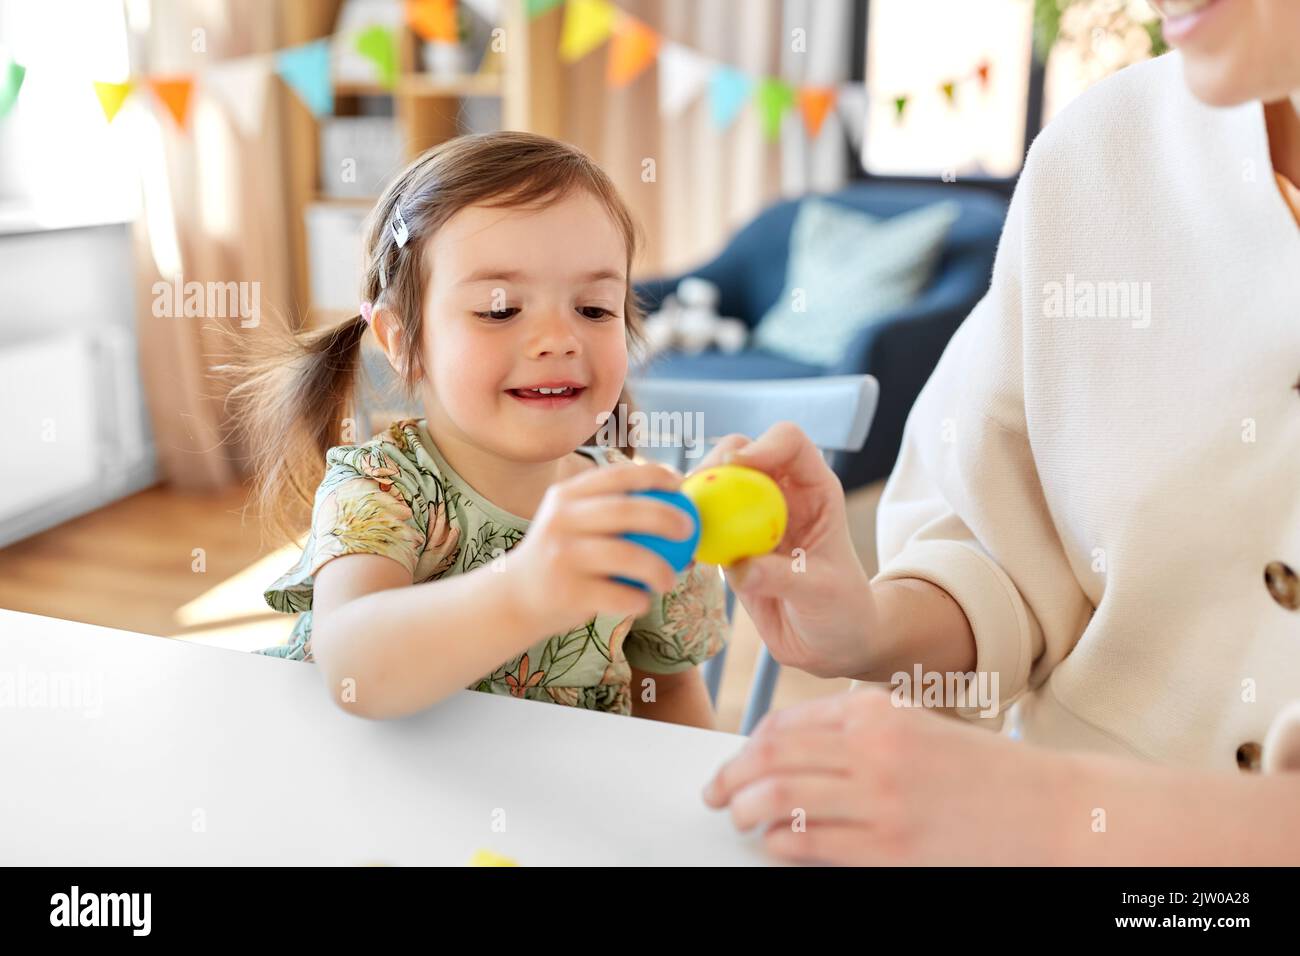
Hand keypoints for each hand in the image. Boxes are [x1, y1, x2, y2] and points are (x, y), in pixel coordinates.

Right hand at [503, 461, 695, 635]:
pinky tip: (643, 601)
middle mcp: (562, 520)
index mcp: (567, 495)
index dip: (655, 475)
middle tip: (689, 531)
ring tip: (670, 580)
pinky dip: (637, 599)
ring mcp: (563, 555)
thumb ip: (611, 509)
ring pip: (627, 555)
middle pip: (626, 511)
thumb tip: (677, 505)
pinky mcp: (567, 590)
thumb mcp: (573, 522)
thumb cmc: (562, 556)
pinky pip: (618, 594)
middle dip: (666, 517)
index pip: (618, 476)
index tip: (680, 486)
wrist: (516, 596)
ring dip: (659, 569)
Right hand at [693, 422, 875, 678]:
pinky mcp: (728, 543)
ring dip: (693, 499)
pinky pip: (700, 527)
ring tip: (683, 529)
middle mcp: (779, 493)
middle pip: (738, 453)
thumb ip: (785, 577)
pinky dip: (686, 533)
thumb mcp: (823, 593)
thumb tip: (741, 566)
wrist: (826, 643)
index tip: (737, 467)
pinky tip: (684, 556)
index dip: (762, 445)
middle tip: (694, 495)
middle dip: (713, 464)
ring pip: (712, 486)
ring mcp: (750, 517)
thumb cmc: (841, 611)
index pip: (789, 443)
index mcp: (814, 488)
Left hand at [701, 688, 1073, 864]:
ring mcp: (879, 800)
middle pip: (769, 758)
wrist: (1052, 812)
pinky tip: (775, 845)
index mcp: (876, 711)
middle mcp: (871, 748)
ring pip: (777, 799)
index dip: (744, 747)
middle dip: (729, 777)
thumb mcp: (915, 728)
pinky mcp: (888, 849)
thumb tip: (783, 751)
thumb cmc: (981, 773)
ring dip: (745, 811)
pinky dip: (779, 844)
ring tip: (738, 820)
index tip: (730, 764)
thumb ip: (853, 731)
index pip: (783, 724)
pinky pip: (808, 844)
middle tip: (714, 794)